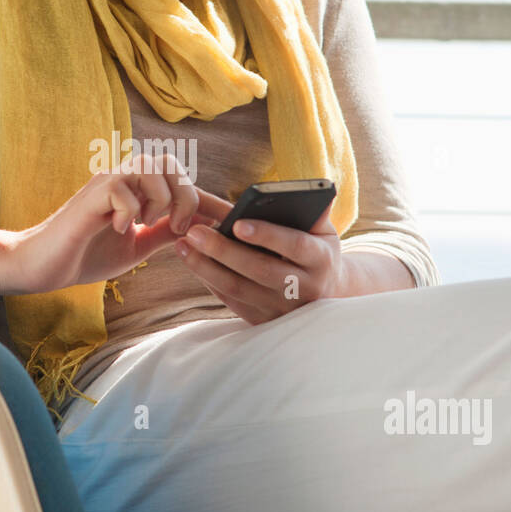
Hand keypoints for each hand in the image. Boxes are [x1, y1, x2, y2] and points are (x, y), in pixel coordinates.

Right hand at [13, 151, 229, 295]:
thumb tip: (198, 227)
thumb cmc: (86, 254)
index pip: (179, 180)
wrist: (45, 267)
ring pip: (148, 166)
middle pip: (169, 162)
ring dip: (159, 198)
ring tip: (149, 225)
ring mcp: (105, 184)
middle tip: (175, 227)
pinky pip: (121, 188)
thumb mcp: (137, 247)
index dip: (208, 199)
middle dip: (184, 196)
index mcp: (137, 189)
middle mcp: (122, 178)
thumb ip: (164, 233)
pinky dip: (128, 210)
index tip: (230, 220)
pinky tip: (119, 228)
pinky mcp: (89, 196)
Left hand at [173, 195, 344, 324]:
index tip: (237, 223)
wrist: (327, 293)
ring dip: (207, 267)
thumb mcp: (323, 230)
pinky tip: (193, 261)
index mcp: (321, 260)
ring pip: (239, 289)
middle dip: (224, 250)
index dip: (266, 235)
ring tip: (184, 245)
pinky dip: (210, 281)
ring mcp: (283, 308)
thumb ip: (311, 210)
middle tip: (195, 232)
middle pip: (260, 270)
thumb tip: (293, 191)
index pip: (294, 246)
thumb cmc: (317, 249)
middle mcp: (305, 288)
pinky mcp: (264, 320)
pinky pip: (231, 300)